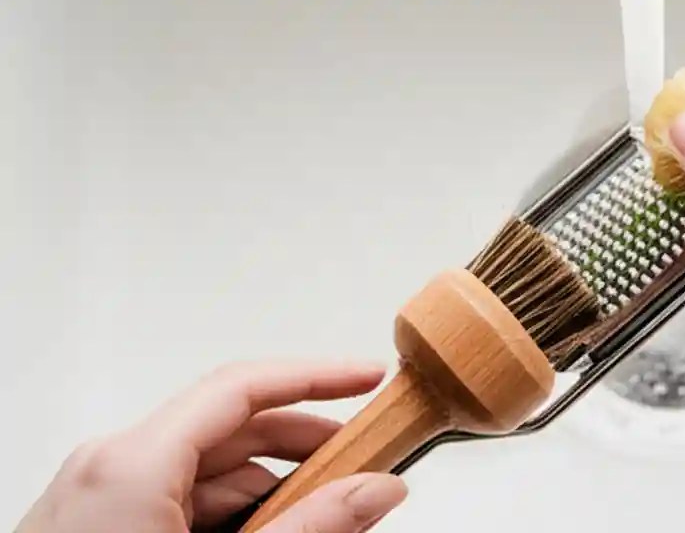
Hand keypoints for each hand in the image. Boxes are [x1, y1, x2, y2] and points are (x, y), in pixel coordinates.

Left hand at [17, 361, 407, 532]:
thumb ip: (311, 528)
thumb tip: (376, 490)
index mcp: (133, 464)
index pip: (243, 387)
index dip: (316, 377)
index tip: (366, 379)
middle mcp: (110, 468)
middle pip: (230, 429)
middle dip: (303, 444)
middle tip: (363, 463)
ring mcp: (98, 499)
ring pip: (207, 470)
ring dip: (271, 488)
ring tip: (322, 518)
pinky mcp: (99, 527)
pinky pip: (179, 501)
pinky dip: (231, 515)